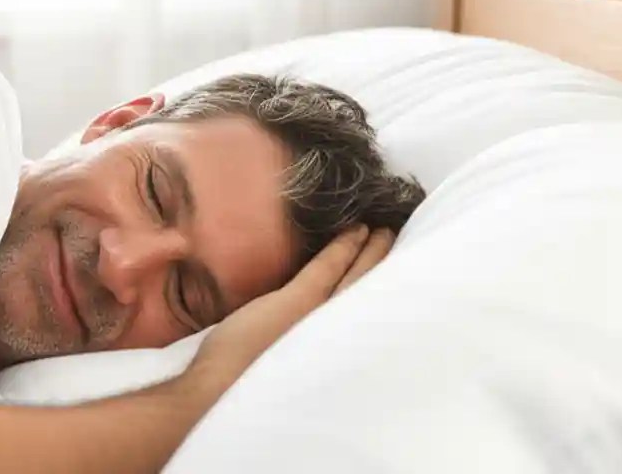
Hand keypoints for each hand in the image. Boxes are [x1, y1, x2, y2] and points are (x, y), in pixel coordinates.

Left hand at [188, 224, 394, 382]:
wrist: (221, 390)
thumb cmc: (245, 384)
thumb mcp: (289, 366)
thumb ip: (305, 345)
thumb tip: (308, 329)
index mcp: (330, 350)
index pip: (361, 316)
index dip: (379, 295)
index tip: (395, 278)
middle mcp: (335, 336)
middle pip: (369, 295)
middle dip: (386, 268)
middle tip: (400, 242)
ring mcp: (318, 317)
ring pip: (356, 278)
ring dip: (372, 252)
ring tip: (384, 231)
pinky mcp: (299, 302)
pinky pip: (328, 267)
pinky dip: (344, 247)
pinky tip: (356, 231)